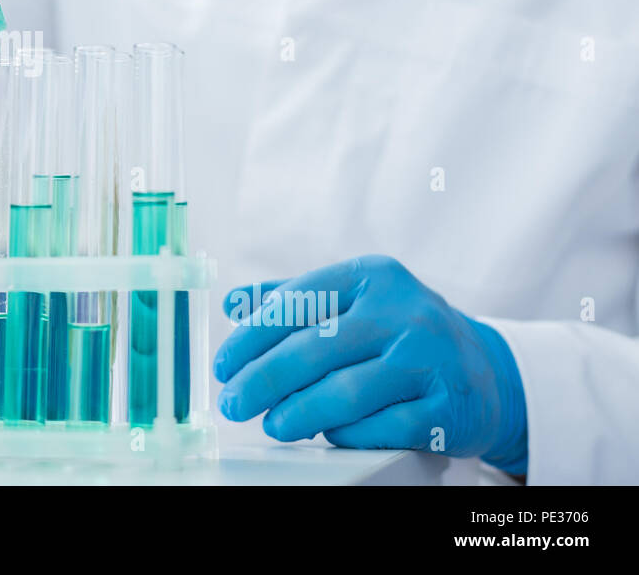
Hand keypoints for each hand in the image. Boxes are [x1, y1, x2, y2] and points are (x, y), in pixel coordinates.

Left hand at [214, 255, 527, 472]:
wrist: (486, 372)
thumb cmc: (402, 334)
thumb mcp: (355, 300)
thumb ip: (294, 299)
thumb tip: (233, 302)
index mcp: (373, 277)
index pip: (297, 302)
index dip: (251, 338)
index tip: (224, 365)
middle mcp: (405, 312)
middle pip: (315, 349)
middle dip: (262, 380)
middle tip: (233, 403)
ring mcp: (430, 360)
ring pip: (346, 392)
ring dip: (298, 413)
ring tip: (273, 425)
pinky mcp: (448, 409)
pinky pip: (382, 428)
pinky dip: (347, 434)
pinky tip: (329, 434)